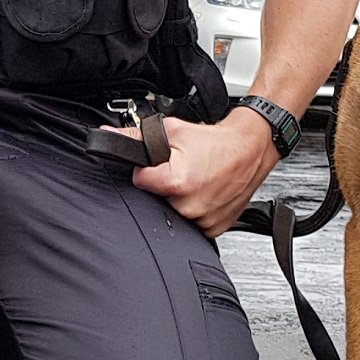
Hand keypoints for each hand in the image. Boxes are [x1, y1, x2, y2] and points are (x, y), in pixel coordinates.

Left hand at [126, 109, 277, 238]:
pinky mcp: (213, 229)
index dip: (146, 170)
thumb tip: (109, 137)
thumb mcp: (173, 130)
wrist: (250, 149)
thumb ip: (136, 137)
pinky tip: (204, 192)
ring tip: (195, 181)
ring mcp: (202, 220)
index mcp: (176, 183)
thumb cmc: (216, 142)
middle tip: (181, 170)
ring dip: (178, 199)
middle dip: (163, 186)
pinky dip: (195, 209)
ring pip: (174, 213)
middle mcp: (189, 206)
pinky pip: (193, 223)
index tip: (158, 165)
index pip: (140, 181)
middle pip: (155, 200)